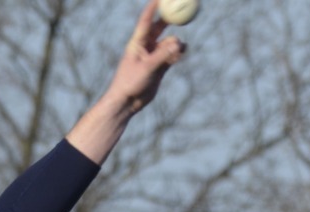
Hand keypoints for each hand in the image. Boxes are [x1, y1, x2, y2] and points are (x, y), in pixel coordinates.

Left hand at [66, 0, 186, 163]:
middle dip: (170, 19)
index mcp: (137, 43)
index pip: (146, 20)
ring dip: (177, 44)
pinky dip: (178, 52)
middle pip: (160, 27)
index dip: (153, 7)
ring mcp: (154, 56)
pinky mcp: (160, 66)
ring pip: (170, 43)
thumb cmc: (130, 83)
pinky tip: (181, 55)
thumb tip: (179, 42)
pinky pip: (172, 54)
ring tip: (178, 52)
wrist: (128, 103)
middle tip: (181, 11)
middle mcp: (146, 46)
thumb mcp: (148, 68)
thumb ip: (164, 55)